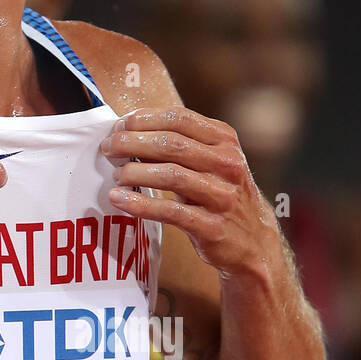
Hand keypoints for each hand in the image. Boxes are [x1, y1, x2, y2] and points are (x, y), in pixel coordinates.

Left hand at [99, 107, 277, 275]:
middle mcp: (227, 164)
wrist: (252, 241)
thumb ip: (177, 143)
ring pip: (171, 174)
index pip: (178, 118)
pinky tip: (118, 199)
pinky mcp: (213, 226)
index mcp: (224, 140)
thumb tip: (126, 131)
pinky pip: (170, 211)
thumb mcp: (208, 161)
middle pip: (170, 144)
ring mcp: (223, 196)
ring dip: (134, 172)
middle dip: (131, 143)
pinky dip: (140, 203)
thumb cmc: (218, 192)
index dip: (142, 119)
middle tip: (108, 149)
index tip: (118, 127)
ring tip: (116, 175)